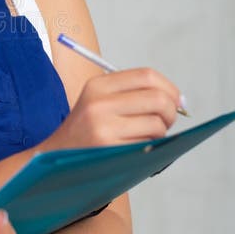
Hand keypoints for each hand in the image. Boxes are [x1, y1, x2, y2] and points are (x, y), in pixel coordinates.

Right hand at [43, 67, 181, 150]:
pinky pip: (147, 144)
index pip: (147, 76)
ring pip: (156, 124)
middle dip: (171, 111)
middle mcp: (99, 103)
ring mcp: (104, 127)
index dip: (169, 87)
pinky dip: (151, 146)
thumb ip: (133, 94)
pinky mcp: (110, 150)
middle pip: (157, 99)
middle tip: (168, 121)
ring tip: (149, 136)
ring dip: (161, 132)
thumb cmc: (86, 131)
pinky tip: (139, 147)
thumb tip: (178, 100)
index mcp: (98, 85)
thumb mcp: (99, 101)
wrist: (56, 157)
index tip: (176, 100)